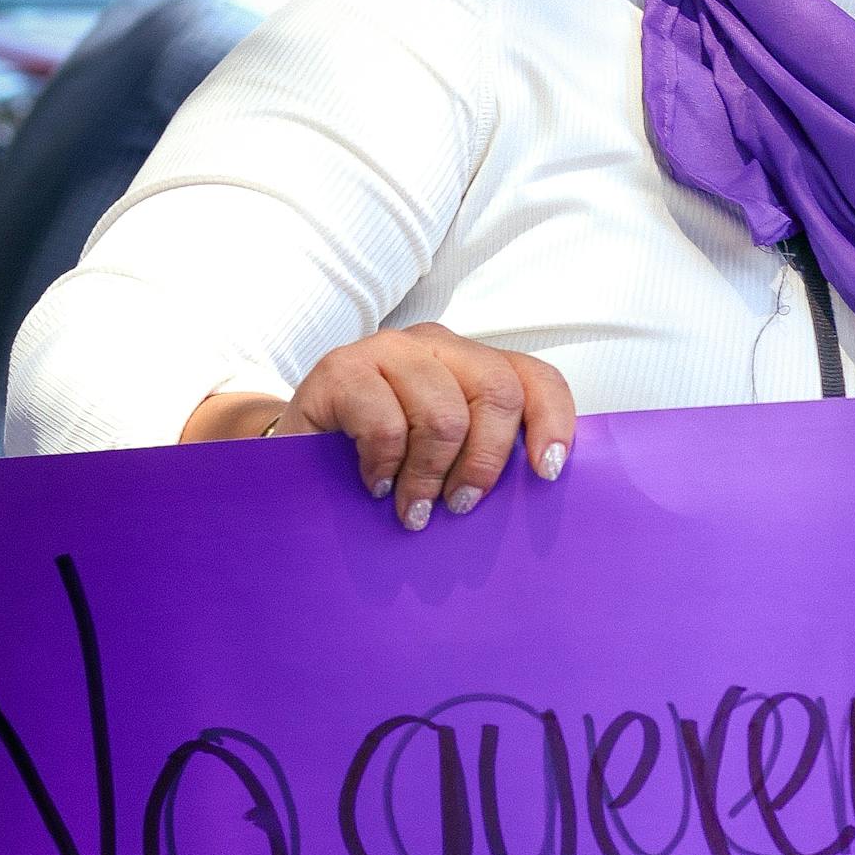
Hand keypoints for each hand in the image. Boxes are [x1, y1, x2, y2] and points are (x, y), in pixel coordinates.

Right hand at [184, 324, 575, 526]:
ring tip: (413, 509)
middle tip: (461, 506)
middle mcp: (437, 344)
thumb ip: (488, 454)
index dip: (553, 423)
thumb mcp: (449, 456)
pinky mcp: (340, 369)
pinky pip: (385, 424)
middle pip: (498, 394)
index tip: (547, 474)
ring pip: (443, 415)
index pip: (536, 378)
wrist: (300, 455)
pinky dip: (386, 467)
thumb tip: (539, 488)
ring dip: (430, 476)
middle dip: (485, 462)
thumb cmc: (389, 462)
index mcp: (475, 362)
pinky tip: (375, 485)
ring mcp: (388, 351)